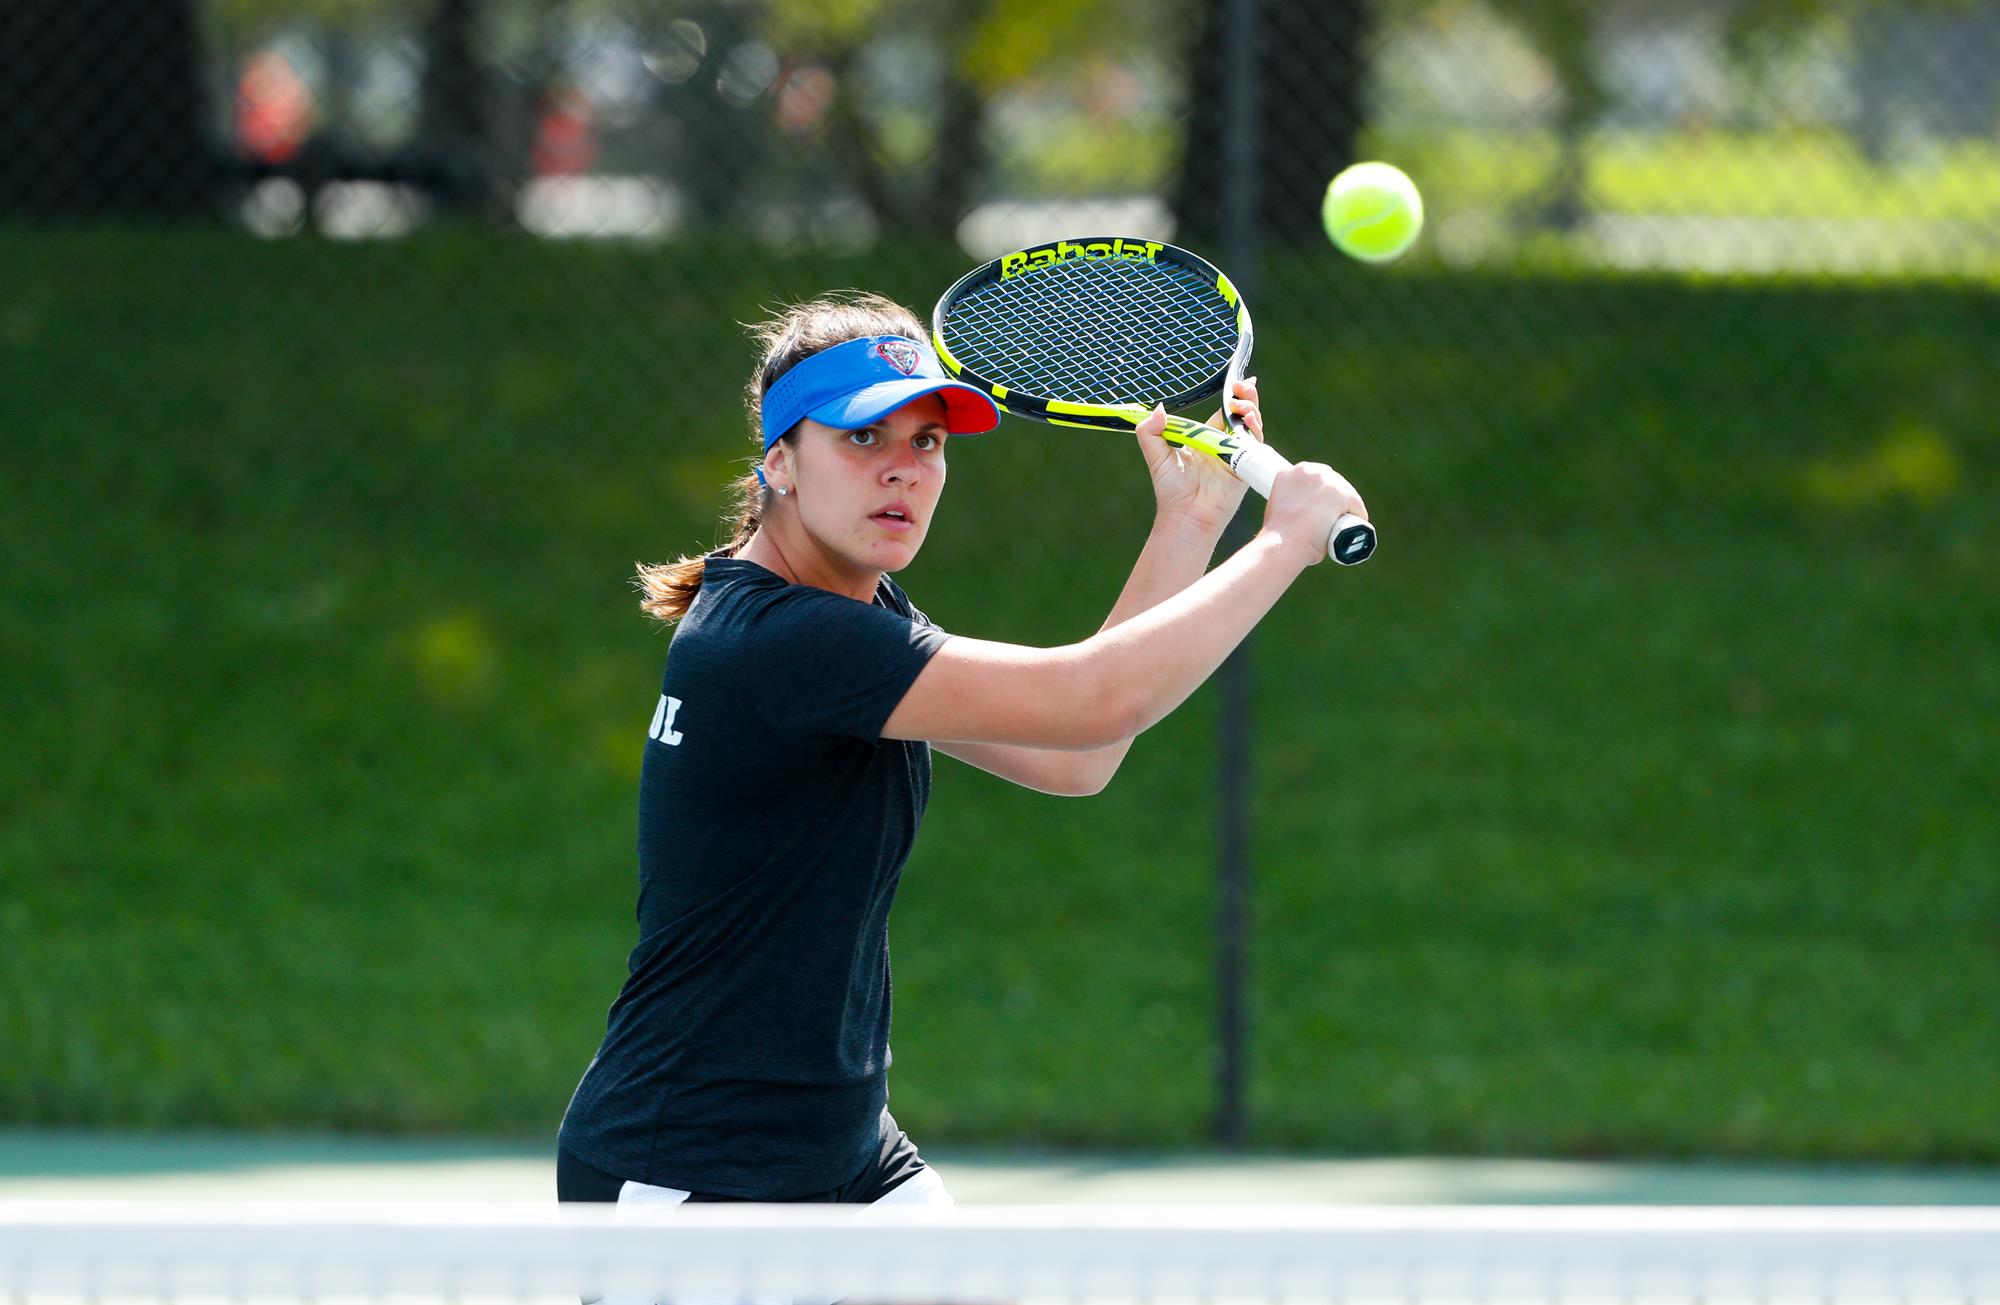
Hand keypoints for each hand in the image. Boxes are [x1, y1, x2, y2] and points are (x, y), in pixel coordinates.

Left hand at [1134, 377, 1264, 533]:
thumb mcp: (1156, 455)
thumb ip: (1150, 431)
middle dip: (1246, 397)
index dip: (1231, 397)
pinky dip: (1255, 431)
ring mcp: (1237, 456)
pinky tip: (1248, 421)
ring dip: (1251, 410)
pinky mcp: (1245, 468)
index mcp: (1205, 440)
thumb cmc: (1171, 490)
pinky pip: (1255, 446)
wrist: (1185, 516)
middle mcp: (1223, 446)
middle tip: (1242, 385)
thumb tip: (1156, 408)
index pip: (1222, 412)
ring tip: (1241, 405)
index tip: (1235, 382)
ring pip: (1251, 427)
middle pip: (1242, 415)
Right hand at [1261, 461, 1367, 565]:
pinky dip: (1359, 515)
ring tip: (1347, 524)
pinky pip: (1356, 504)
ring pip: (1346, 492)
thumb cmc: (1278, 539)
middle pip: (1333, 481)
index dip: (1320, 493)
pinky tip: (1358, 526)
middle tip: (1336, 518)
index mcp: (1289, 473)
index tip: (1323, 507)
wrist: (1281, 545)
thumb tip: (1303, 518)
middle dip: (1336, 498)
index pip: (1314, 479)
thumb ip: (1290, 507)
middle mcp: (1307, 471)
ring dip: (1348, 507)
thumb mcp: (1279, 512)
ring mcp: (1324, 480)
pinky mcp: (1340, 494)